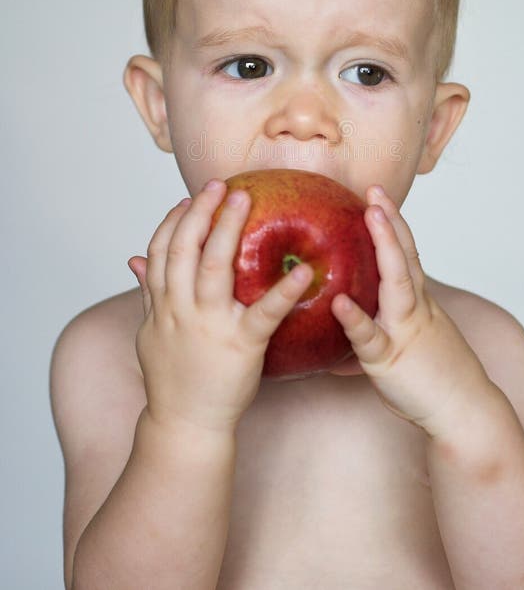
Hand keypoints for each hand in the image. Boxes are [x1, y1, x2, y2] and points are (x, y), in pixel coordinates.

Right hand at [128, 181, 313, 434]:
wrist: (185, 425)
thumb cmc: (172, 378)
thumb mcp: (149, 333)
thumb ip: (146, 293)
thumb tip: (132, 260)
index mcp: (162, 304)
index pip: (161, 251)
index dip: (173, 221)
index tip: (188, 199)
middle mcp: (181, 309)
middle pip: (185, 249)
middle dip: (200, 213)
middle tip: (219, 185)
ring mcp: (210, 325)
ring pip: (214, 267)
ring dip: (227, 229)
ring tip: (244, 199)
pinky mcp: (242, 344)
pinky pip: (265, 312)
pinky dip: (284, 291)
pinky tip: (303, 272)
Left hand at [330, 185, 491, 438]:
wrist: (465, 413)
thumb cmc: (435, 378)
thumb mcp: (410, 341)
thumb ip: (379, 325)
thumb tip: (343, 317)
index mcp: (417, 302)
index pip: (406, 254)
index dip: (394, 224)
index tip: (379, 196)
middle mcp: (413, 309)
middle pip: (404, 256)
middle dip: (390, 221)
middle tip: (374, 190)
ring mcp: (405, 330)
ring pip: (396, 283)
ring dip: (384, 247)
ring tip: (369, 217)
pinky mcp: (391, 359)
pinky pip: (370, 338)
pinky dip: (355, 319)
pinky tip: (338, 302)